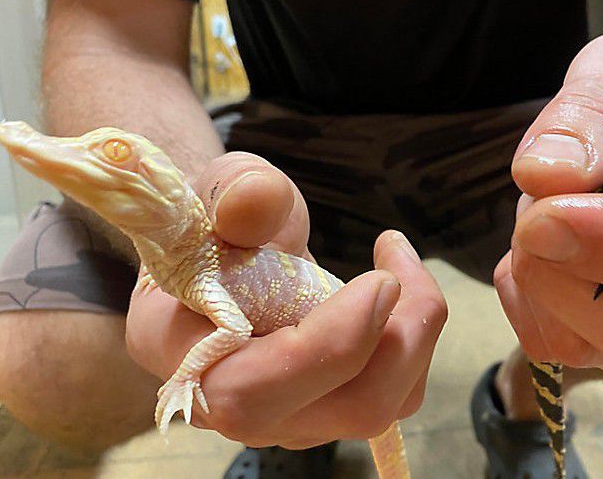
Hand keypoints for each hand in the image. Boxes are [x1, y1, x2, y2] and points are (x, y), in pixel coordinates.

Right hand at [126, 152, 447, 447]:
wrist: (221, 249)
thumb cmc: (215, 220)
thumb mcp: (218, 186)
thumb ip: (234, 189)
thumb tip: (257, 200)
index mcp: (187, 361)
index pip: (254, 393)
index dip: (329, 344)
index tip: (378, 280)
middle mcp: (242, 411)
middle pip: (346, 409)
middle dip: (399, 338)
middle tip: (397, 264)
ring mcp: (294, 416)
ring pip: (381, 405)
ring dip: (415, 332)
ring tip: (398, 256)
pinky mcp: (332, 404)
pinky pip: (396, 390)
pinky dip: (415, 336)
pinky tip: (398, 281)